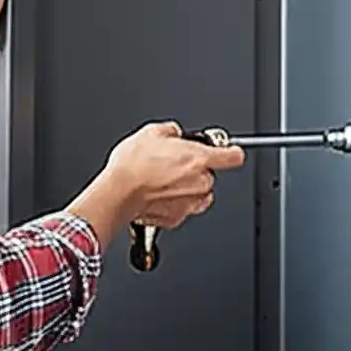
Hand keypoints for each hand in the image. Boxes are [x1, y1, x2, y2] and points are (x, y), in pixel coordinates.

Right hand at [66, 122, 245, 245]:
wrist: (117, 193)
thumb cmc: (133, 165)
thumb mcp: (152, 132)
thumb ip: (172, 131)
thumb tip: (173, 133)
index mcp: (199, 159)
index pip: (233, 156)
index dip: (231, 152)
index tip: (229, 151)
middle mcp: (200, 183)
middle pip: (209, 175)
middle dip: (195, 170)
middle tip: (173, 164)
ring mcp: (189, 203)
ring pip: (197, 194)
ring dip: (185, 188)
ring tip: (161, 180)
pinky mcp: (176, 219)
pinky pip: (181, 208)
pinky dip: (172, 203)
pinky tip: (155, 194)